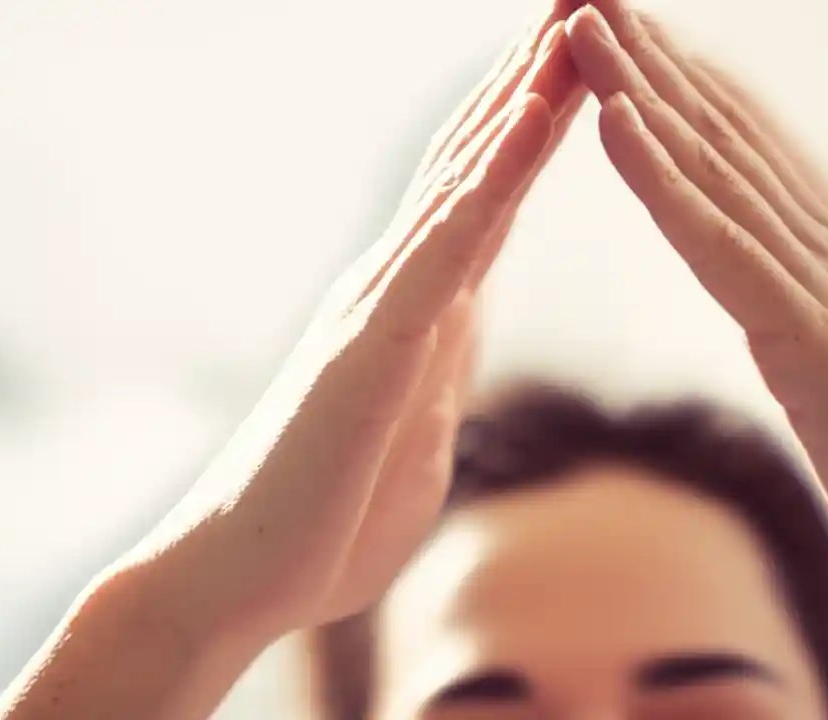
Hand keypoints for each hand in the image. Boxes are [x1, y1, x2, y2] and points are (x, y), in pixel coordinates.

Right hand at [122, 7, 581, 637]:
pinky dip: (495, 179)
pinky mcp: (373, 347)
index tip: (589, 52)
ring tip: (575, 17)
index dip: (538, 116)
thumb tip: (462, 329)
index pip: (489, 190)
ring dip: (527, 94)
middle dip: (538, 72)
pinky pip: (448, 248)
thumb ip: (439, 368)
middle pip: (478, 157)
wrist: (238, 579)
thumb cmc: (327, 515)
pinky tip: (536, 118)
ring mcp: (383, 306)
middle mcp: (399, 284)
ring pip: (465, 178)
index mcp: (421, 306)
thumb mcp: (415, 429)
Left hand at [564, 1, 827, 601]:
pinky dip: (661, 177)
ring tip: (582, 21)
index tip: (617, 24)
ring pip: (708, 166)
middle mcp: (811, 240)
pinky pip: (716, 241)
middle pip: (714, 133)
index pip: (732, 147)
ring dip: (638, 88)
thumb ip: (801, 309)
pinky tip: (613, 120)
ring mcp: (808, 279)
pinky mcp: (802, 332)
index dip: (671, 81)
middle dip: (645, 56)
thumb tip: (774, 292)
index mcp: (813, 249)